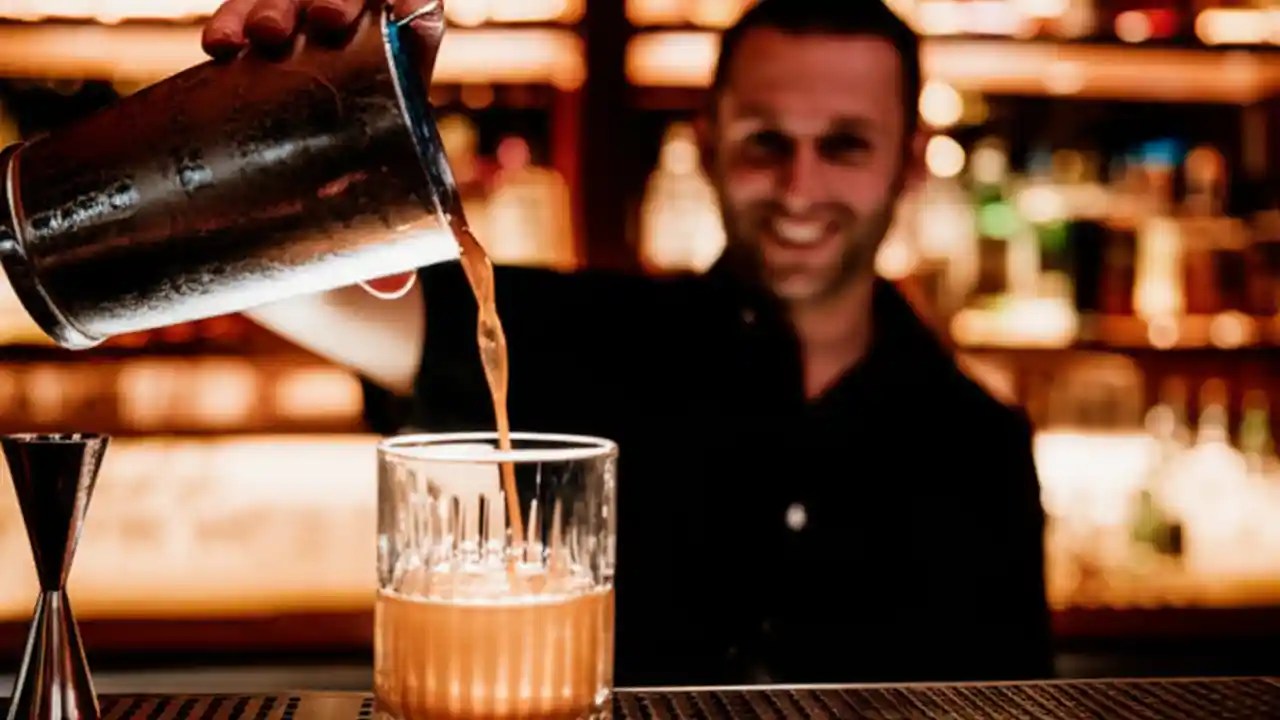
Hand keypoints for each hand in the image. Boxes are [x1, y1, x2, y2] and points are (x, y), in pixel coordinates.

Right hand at [202, 0, 435, 297]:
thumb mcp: (365, 197)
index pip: (415, 13)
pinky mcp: (256, 25)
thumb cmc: (346, 179)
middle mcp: (353, 35)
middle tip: (316, 24)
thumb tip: (392, 290)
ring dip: (274, 5)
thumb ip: (380, 235)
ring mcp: (301, 24)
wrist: (292, 180)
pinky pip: (243, 8)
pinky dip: (231, 18)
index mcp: (401, 61)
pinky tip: (216, 46)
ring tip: (259, 37)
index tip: (396, 6)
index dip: (406, 2)